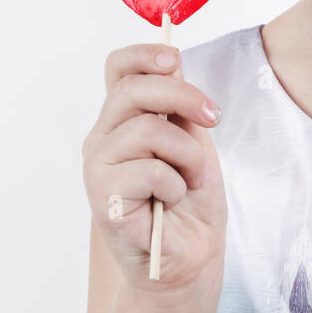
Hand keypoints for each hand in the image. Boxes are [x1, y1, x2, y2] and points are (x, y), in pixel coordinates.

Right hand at [82, 43, 228, 294]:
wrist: (193, 257)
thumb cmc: (192, 201)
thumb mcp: (194, 140)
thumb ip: (179, 106)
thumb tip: (174, 61)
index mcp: (123, 120)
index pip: (118, 69)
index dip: (144, 55)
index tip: (176, 59)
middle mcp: (103, 139)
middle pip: (132, 89)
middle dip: (183, 96)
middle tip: (213, 118)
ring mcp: (98, 169)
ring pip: (146, 130)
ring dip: (187, 153)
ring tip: (193, 178)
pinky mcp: (103, 199)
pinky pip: (148, 171)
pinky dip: (175, 184)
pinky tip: (172, 202)